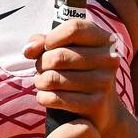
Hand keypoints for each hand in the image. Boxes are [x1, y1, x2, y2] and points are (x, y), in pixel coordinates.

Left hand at [23, 17, 127, 137]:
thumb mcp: (65, 50)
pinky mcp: (96, 104)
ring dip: (40, 81)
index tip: (47, 47)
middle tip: (41, 70)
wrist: (104, 108)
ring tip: (43, 83)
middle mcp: (108, 59)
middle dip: (41, 64)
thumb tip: (28, 49)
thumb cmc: (78, 72)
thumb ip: (44, 42)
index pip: (73, 28)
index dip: (52, 37)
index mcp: (104, 39)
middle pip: (58, 56)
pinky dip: (43, 98)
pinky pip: (56, 98)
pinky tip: (46, 97)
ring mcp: (104, 82)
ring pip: (53, 78)